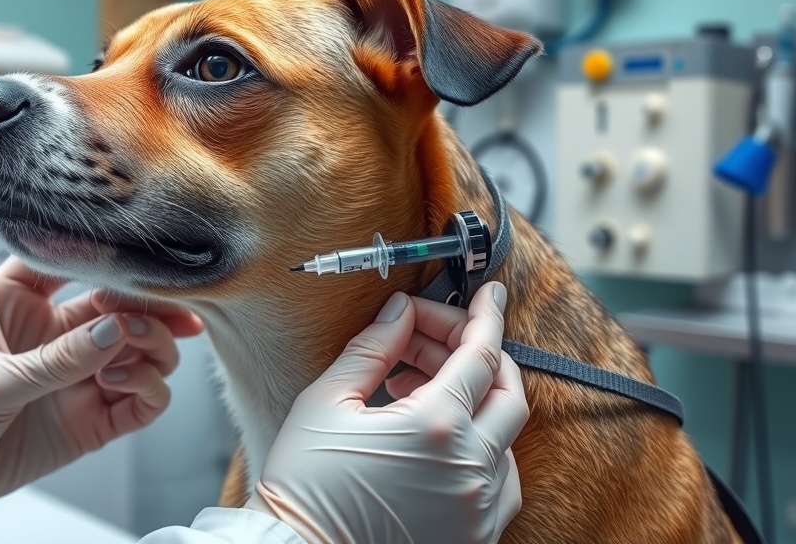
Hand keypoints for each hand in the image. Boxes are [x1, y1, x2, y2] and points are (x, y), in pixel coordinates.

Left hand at [0, 257, 202, 530]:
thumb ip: (58, 359)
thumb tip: (118, 331)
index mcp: (22, 299)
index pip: (73, 259)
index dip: (109, 254)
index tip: (140, 260)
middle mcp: (58, 331)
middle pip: (125, 305)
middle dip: (154, 308)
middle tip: (171, 318)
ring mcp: (81, 373)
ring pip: (145, 348)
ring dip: (153, 348)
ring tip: (131, 356)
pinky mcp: (95, 416)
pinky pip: (144, 398)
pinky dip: (150, 389)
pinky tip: (125, 386)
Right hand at [245, 282, 527, 543]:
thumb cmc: (303, 485)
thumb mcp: (326, 402)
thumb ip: (373, 349)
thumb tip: (401, 312)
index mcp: (435, 427)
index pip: (480, 355)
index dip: (486, 316)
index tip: (491, 293)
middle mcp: (470, 468)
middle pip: (507, 391)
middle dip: (475, 355)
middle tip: (429, 340)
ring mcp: (479, 508)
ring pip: (506, 436)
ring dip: (474, 402)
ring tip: (416, 389)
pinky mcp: (476, 535)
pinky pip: (500, 479)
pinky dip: (479, 447)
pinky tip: (436, 437)